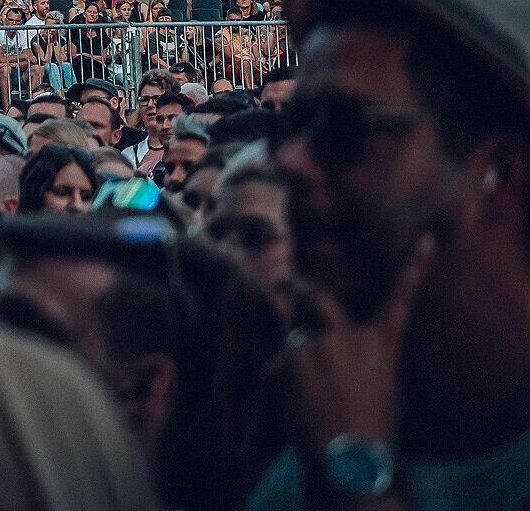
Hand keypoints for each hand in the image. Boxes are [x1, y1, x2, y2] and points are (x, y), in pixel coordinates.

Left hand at [286, 234, 433, 456]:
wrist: (351, 461)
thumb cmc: (370, 429)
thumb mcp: (379, 384)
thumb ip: (356, 354)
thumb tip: (327, 340)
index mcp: (380, 344)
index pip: (399, 298)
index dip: (414, 268)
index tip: (425, 240)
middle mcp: (346, 337)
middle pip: (314, 297)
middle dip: (295, 285)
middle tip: (282, 279)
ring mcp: (314, 346)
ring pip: (293, 343)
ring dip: (294, 364)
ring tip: (309, 399)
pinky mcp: (286, 361)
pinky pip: (276, 368)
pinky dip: (280, 386)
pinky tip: (296, 409)